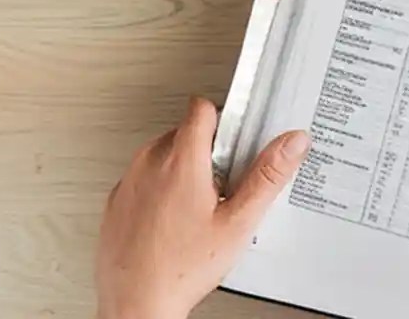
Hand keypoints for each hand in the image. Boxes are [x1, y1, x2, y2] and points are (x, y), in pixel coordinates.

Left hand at [95, 98, 310, 318]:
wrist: (136, 305)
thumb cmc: (181, 269)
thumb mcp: (238, 222)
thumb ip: (268, 177)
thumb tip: (292, 143)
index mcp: (181, 161)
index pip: (201, 108)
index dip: (223, 117)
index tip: (235, 135)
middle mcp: (149, 164)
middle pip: (184, 131)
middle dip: (207, 149)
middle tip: (224, 181)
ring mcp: (128, 182)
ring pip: (161, 153)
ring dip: (182, 167)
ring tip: (201, 204)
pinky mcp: (116, 201)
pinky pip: (142, 178)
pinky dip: (159, 188)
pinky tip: (176, 219)